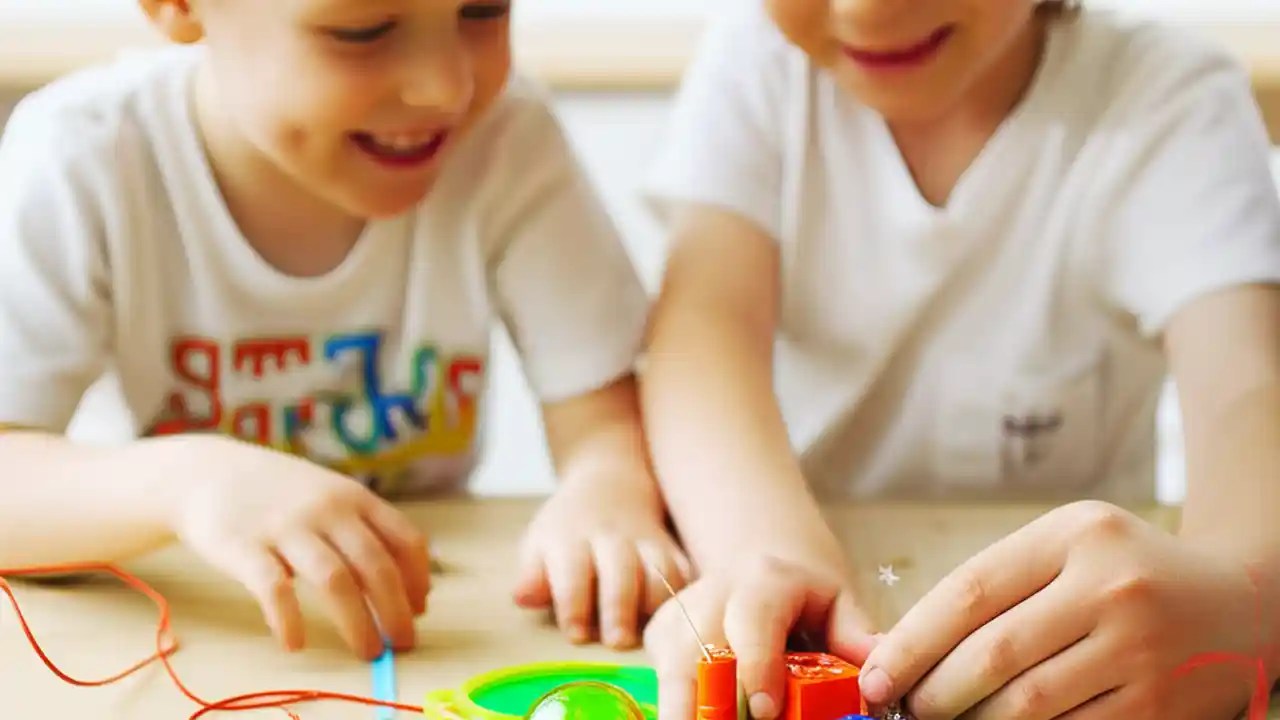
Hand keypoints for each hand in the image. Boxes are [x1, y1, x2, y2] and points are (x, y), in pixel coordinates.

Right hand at [149, 435, 430, 659]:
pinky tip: (295, 644)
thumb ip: (363, 528)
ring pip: (335, 581)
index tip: (420, 609)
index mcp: (355, 497)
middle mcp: (327, 510)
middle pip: (376, 566)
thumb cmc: (280, 492)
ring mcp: (287, 527)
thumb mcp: (329, 494)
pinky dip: (288, 621)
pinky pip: (274, 590)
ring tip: (368, 652)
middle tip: (403, 643)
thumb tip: (405, 581)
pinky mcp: (245, 547)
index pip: (404, 539)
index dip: (418, 579)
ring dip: (358, 622)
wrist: (206, 471)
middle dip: (396, 610)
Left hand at [512, 471, 689, 649]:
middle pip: (619, 571)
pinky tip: (681, 618)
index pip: (572, 573)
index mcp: (572, 541)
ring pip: (660, 569)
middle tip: (618, 641)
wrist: (611, 483)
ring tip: (655, 632)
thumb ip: (532, 574)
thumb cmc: (569, 528)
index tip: (576, 634)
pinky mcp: (673, 550)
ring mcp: (647, 543)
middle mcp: (612, 540)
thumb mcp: (540, 543)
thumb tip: (523, 598)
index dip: (574, 604)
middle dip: (619, 607)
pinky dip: (686, 594)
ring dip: (657, 602)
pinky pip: (686, 570)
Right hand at [643, 556, 877, 719]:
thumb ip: (856, 639)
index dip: (756, 662)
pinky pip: (661, 673)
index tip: (765, 709)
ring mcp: (683, 609)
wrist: (764, 569)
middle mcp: (717, 590)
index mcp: (767, 580)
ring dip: (685, 706)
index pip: (753, 616)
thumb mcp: (839, 606)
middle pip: (698, 645)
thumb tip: (876, 681)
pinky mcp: (663, 632)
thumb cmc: (807, 598)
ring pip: (672, 663)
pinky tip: (693, 717)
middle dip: (706, 700)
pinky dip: (676, 703)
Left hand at [860, 500, 1274, 718]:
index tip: (877, 673)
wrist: (1240, 599)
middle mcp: (1110, 589)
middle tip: (906, 706)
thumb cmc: (1127, 571)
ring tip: (945, 719)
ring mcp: (1139, 652)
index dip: (913, 640)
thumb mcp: (1068, 546)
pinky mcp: (1159, 707)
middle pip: (993, 655)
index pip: (970, 592)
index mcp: (1075, 536)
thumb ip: (999, 583)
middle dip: (934, 691)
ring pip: (1027, 705)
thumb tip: (910, 646)